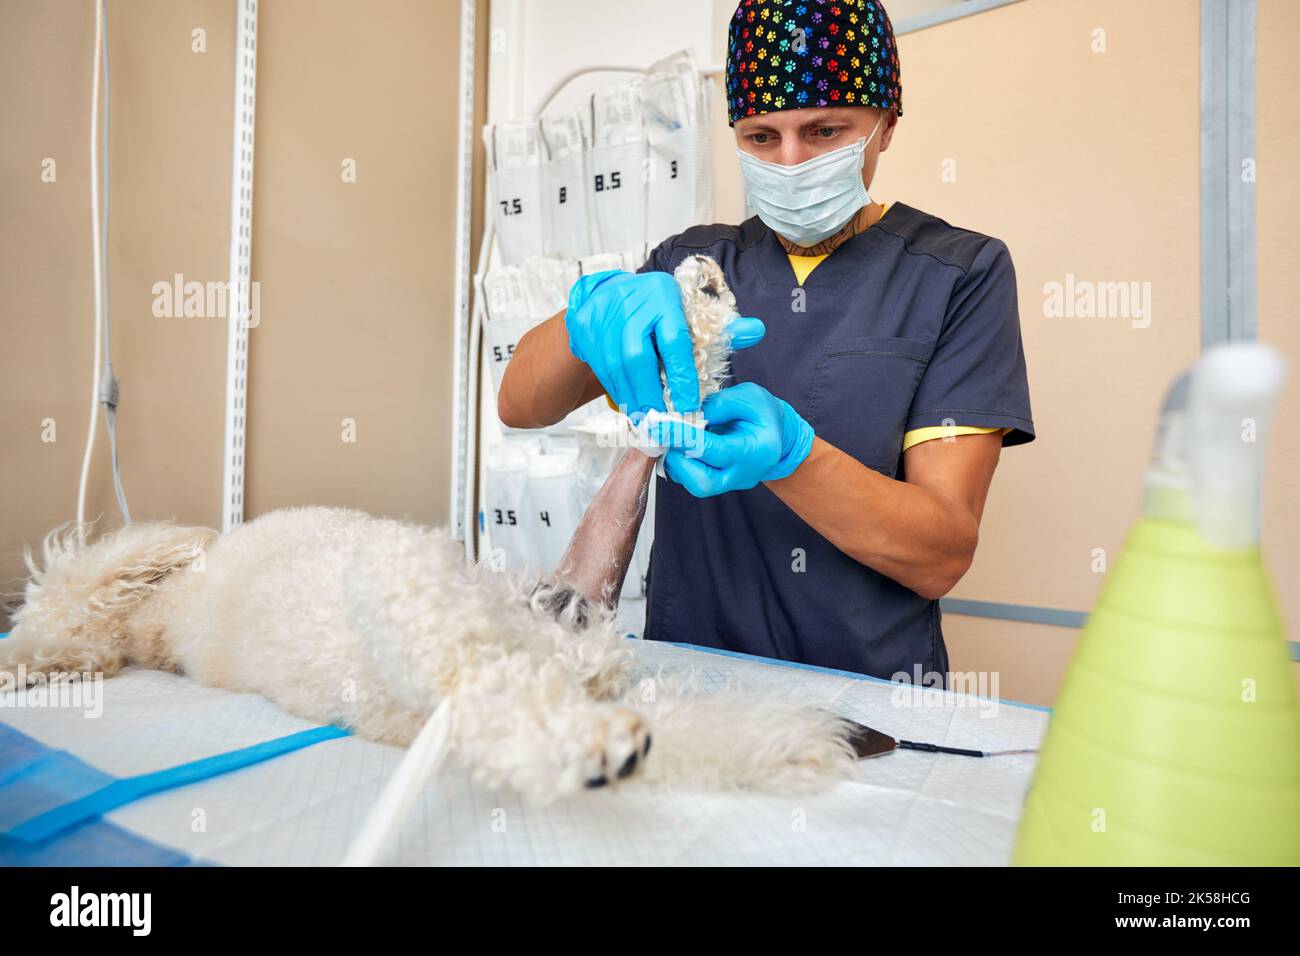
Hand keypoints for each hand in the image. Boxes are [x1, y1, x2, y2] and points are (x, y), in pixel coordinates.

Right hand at [565, 270, 765, 417]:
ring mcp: (604, 321)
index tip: (689, 406)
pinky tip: (632, 406)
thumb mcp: (688, 309)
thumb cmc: (655, 307)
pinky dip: (619, 392)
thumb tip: (758, 331)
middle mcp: (631, 307)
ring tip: (648, 421)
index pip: (674, 341)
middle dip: (652, 395)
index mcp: (663, 297)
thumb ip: (723, 326)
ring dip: (633, 399)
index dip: (682, 376)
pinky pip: (602, 371)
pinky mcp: (587, 334)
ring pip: (617, 369)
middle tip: (664, 421)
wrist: (605, 294)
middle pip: (638, 359)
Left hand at [647, 381, 814, 496]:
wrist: (775, 434)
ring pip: (694, 484)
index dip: (684, 437)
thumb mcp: (748, 396)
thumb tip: (686, 414)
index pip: (715, 450)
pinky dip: (678, 462)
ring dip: (675, 461)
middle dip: (677, 461)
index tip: (660, 423)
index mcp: (756, 451)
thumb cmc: (762, 413)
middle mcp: (743, 474)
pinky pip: (691, 479)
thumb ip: (718, 405)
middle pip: (704, 483)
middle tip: (662, 435)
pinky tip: (674, 442)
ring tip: (667, 436)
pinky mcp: (717, 482)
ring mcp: (730, 482)